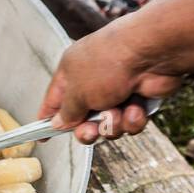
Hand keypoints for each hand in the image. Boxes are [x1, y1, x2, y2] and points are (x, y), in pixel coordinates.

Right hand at [36, 0, 193, 144]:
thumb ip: (66, 112)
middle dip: (88, 129)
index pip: (54, 101)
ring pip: (109, 124)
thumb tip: (58, 123)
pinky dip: (132, 119)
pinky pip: (130, 121)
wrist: (152, 54)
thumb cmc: (108, 65)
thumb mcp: (77, 93)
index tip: (41, 138)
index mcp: (72, 72)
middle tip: (90, 132)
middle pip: (83, 119)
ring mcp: (118, 90)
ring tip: (118, 114)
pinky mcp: (139, 98)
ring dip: (113, 125)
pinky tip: (136, 108)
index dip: (48, 120)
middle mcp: (94, 80)